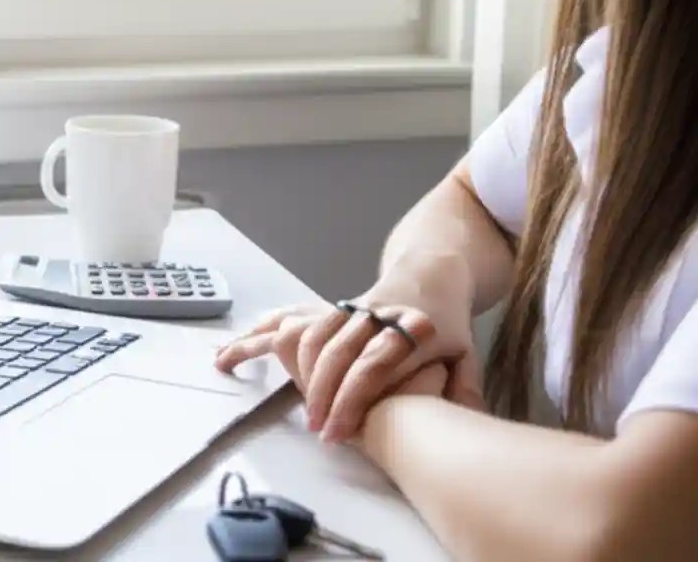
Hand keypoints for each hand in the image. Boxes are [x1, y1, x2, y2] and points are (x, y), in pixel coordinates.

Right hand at [215, 285, 477, 440]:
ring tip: (295, 406)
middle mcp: (376, 315)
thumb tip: (467, 424)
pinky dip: (267, 333)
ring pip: (313, 334)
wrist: (432, 274)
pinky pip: (296, 318)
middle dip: (322, 395)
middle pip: (338, 353)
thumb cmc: (447, 324)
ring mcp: (351, 308)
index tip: (337, 434)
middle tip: (317, 429)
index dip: (352, 401)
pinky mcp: (333, 306)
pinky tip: (240, 349)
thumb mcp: (466, 354)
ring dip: (296, 372)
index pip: (374, 367)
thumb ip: (465, 389)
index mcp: (409, 329)